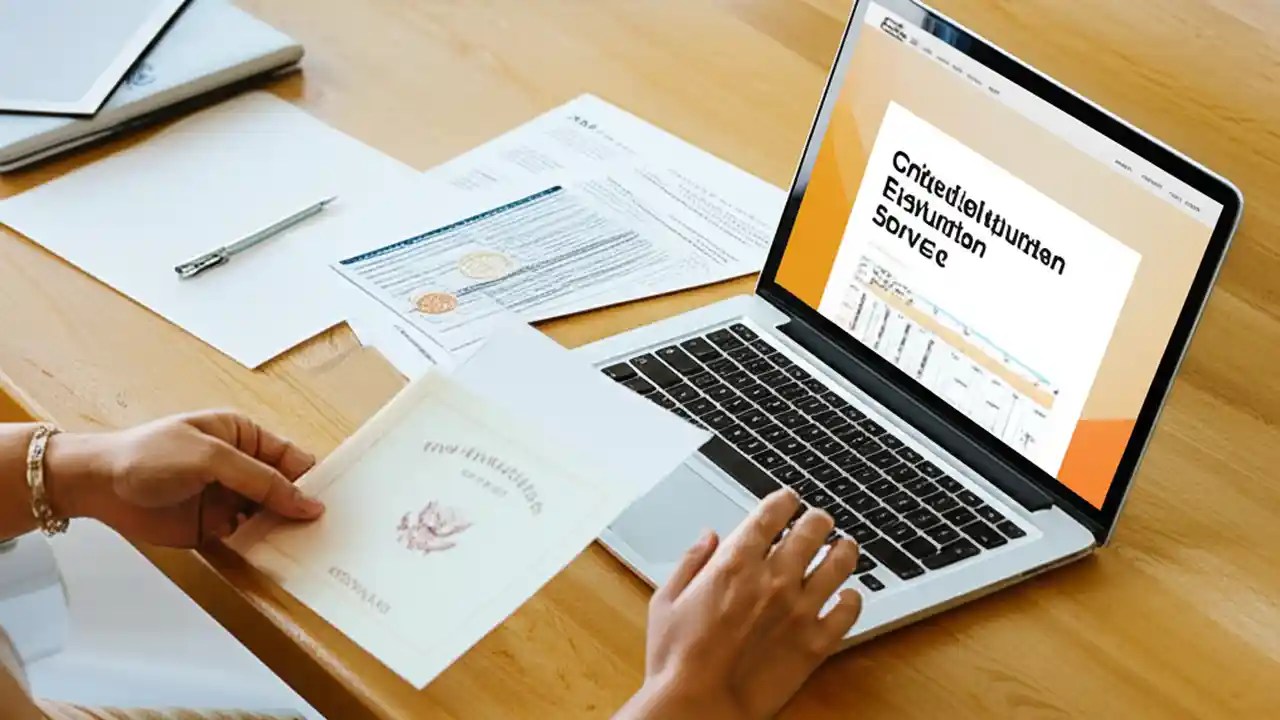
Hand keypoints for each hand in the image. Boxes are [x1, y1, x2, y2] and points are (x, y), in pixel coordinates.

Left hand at [47, 410, 323, 546]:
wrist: (97, 486)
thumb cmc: (149, 456)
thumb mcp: (211, 458)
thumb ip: (260, 480)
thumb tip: (308, 503)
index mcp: (246, 437)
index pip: (293, 460)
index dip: (314, 481)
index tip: (335, 505)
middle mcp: (242, 468)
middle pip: (286, 492)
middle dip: (303, 511)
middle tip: (329, 535)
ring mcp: (229, 499)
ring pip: (271, 518)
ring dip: (284, 533)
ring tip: (309, 552)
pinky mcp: (215, 528)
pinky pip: (248, 540)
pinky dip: (262, 549)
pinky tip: (277, 560)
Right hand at [616, 489, 861, 719]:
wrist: (698, 705)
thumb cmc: (676, 659)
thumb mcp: (667, 600)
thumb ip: (691, 562)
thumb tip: (708, 537)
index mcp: (735, 562)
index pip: (772, 513)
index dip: (784, 500)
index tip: (788, 499)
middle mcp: (772, 578)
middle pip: (811, 530)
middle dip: (817, 520)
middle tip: (819, 520)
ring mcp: (799, 609)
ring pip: (838, 564)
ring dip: (843, 549)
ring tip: (845, 546)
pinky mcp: (815, 642)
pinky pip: (849, 611)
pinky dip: (853, 599)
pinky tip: (850, 595)